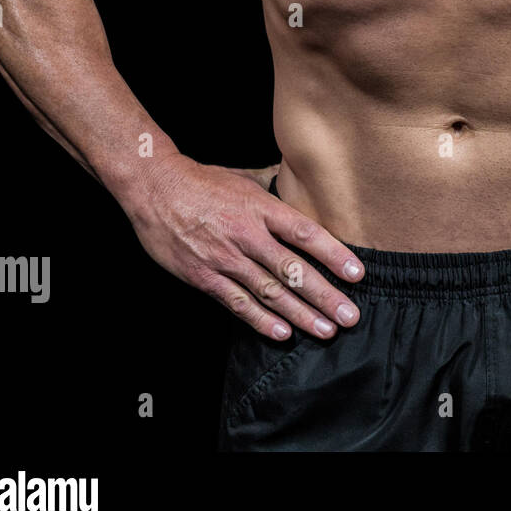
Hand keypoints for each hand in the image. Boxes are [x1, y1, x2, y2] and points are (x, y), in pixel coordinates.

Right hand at [122, 153, 364, 340]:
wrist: (154, 187)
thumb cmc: (202, 180)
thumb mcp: (245, 177)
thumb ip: (275, 188)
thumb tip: (302, 184)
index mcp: (261, 208)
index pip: (306, 234)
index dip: (334, 255)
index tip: (357, 274)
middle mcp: (247, 235)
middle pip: (293, 270)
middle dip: (325, 296)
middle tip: (349, 316)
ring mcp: (225, 258)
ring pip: (269, 292)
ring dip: (300, 314)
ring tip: (326, 330)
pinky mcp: (203, 276)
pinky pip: (236, 302)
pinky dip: (260, 320)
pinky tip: (282, 333)